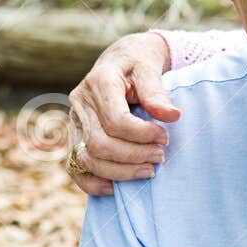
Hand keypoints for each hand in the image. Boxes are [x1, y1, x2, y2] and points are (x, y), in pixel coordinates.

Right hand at [66, 31, 178, 196]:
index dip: (142, 135)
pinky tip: (119, 186)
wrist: (122, 60)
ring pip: (87, 159)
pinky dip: (95, 183)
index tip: (165, 138)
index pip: (116, 120)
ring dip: (120, 172)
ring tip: (149, 170)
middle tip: (160, 157)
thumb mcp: (150, 68)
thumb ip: (157, 92)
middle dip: (133, 156)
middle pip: (100, 144)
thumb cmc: (139, 64)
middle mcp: (80, 102)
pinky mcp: (74, 136)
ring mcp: (74, 121)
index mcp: (99, 81)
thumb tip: (172, 115)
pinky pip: (75, 168)